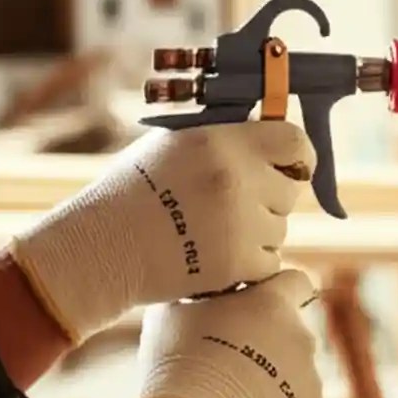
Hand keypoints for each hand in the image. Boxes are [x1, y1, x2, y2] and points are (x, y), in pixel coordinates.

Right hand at [10, 121, 314, 341]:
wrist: (98, 247)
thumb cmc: (133, 191)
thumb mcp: (175, 143)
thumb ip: (225, 137)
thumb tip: (270, 132)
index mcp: (224, 142)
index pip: (295, 141)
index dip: (300, 155)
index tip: (293, 166)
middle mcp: (238, 180)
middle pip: (291, 189)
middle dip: (271, 197)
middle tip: (233, 206)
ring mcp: (241, 225)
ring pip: (280, 228)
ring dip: (258, 232)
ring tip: (211, 231)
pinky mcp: (238, 265)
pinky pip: (269, 261)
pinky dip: (249, 263)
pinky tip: (213, 254)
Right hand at [132, 269, 326, 397]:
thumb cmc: (178, 366)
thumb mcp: (173, 315)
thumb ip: (198, 298)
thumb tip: (194, 296)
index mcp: (273, 303)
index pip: (295, 282)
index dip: (279, 292)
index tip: (260, 306)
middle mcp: (301, 337)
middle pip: (289, 337)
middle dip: (266, 348)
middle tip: (227, 368)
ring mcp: (311, 379)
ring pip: (293, 378)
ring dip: (269, 387)